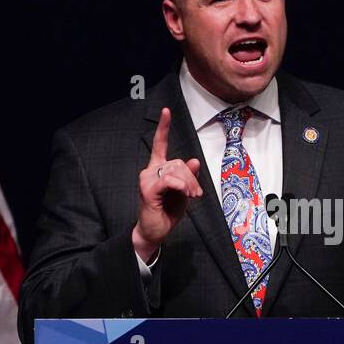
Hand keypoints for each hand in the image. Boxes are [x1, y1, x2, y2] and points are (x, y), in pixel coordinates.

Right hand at [133, 106, 202, 261]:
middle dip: (191, 177)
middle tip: (196, 193)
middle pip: (178, 162)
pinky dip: (181, 186)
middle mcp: (150, 170)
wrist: (154, 232)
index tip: (166, 111)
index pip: (159, 144)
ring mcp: (147, 178)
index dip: (163, 127)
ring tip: (192, 196)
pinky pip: (170, 180)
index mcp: (157, 169)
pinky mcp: (147, 188)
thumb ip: (188, 177)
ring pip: (176, 170)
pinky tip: (184, 194)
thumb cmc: (167, 213)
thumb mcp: (183, 193)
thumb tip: (194, 161)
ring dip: (188, 184)